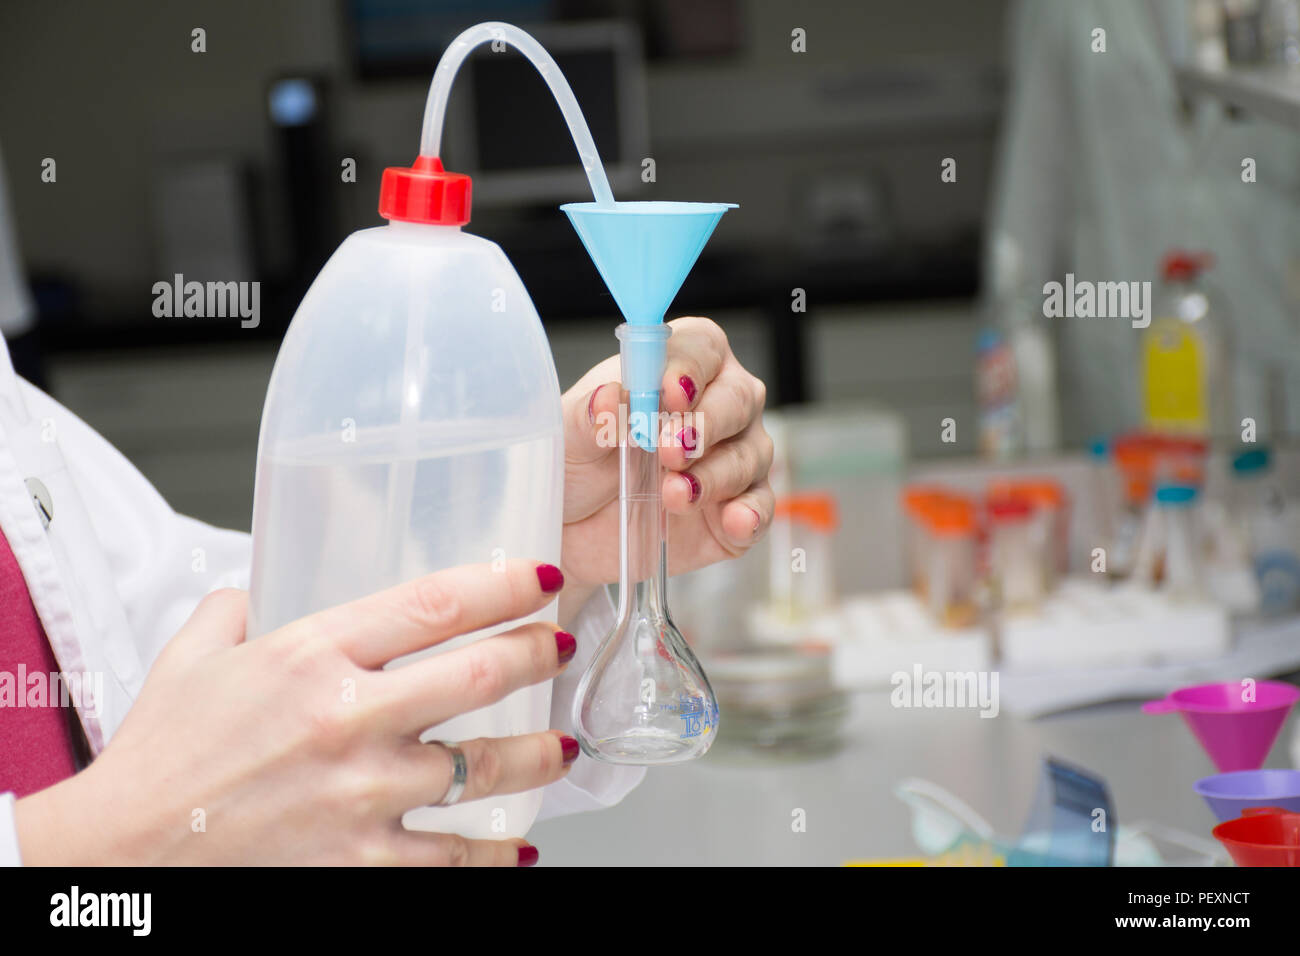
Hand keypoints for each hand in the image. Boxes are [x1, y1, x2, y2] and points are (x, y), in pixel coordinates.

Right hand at [15, 560, 576, 865]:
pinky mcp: (361, 863)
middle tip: (558, 647)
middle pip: (481, 674)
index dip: (505, 584)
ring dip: (539, 756)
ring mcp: (362, 796)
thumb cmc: (159, 758)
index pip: (435, 603)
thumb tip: (256, 590)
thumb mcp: (192, 660)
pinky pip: (454, 859)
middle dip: (537, 654)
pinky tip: (518, 846)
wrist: (124, 856)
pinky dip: (496, 854)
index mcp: (312, 656)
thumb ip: (233, 611)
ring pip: (485, 767)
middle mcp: (348, 719)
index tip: (541, 577)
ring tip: (561, 747)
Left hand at [559, 316, 773, 605]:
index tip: (670, 391)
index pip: (702, 349)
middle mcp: (716, 408)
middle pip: (738, 400)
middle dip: (706, 424)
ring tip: (672, 494)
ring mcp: (731, 461)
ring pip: (748, 456)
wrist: (571, 530)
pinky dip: (749, 514)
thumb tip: (606, 399)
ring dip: (713, 475)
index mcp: (678, 370)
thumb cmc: (577, 466)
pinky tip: (732, 520)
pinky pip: (759, 509)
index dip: (691, 366)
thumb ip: (588, 417)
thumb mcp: (568, 438)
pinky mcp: (734, 513)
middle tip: (669, 450)